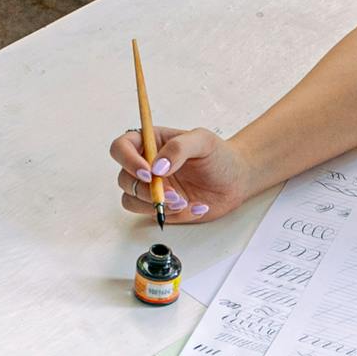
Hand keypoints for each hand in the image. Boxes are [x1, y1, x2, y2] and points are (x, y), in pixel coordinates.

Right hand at [111, 126, 256, 224]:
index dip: (127, 160)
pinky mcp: (160, 206)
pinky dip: (170, 214)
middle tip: (174, 194)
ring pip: (131, 200)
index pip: (121, 147)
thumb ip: (178, 148)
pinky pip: (151, 214)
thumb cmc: (219, 155)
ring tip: (184, 201)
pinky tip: (193, 206)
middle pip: (124, 178)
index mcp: (151, 142)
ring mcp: (151, 188)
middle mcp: (146, 164)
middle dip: (148, 190)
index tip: (148, 172)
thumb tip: (157, 166)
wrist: (236, 180)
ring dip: (156, 205)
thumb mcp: (203, 140)